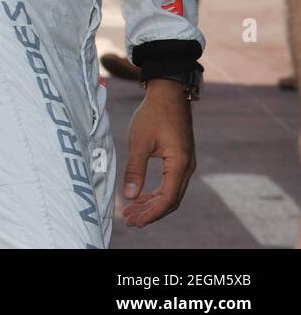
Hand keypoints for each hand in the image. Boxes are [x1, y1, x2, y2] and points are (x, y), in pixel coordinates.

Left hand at [120, 79, 194, 228]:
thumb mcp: (139, 141)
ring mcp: (185, 164)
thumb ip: (134, 169)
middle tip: (129, 219)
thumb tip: (129, 196)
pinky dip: (155, 192)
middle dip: (150, 212)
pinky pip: (169, 182)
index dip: (151, 213)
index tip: (134, 221)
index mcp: (179, 164)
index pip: (167, 199)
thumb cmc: (153, 114)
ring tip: (131, 210)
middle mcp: (186, 167)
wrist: (168, 94)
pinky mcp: (179, 159)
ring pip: (170, 192)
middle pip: (170, 200)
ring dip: (151, 203)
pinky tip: (140, 195)